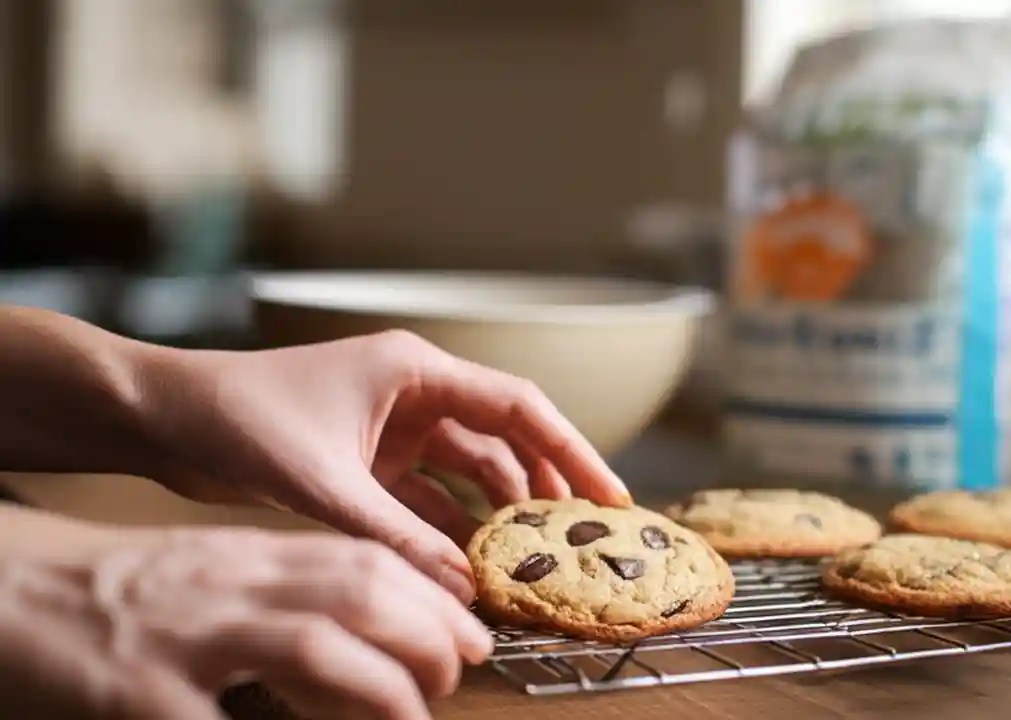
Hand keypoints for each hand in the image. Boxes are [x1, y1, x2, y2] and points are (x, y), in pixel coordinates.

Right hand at [0, 524, 490, 719]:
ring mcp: (184, 638)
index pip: (362, 559)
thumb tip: (363, 637)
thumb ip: (280, 596)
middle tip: (455, 673)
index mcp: (246, 558)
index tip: (468, 631)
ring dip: (381, 683)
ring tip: (414, 714)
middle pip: (356, 591)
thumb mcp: (209, 577)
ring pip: (313, 642)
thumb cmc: (115, 593)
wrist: (8, 588)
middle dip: (427, 633)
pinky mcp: (139, 695)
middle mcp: (227, 586)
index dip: (429, 597)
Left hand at [137, 330, 630, 601]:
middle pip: (504, 441)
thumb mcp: (325, 485)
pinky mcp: (370, 463)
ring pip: (469, 475)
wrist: (163, 418)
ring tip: (530, 562)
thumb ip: (396, 538)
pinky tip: (468, 569)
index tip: (608, 495)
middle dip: (542, 488)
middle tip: (581, 538)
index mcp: (415, 371)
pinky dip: (449, 531)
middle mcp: (414, 394)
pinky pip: (427, 499)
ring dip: (495, 516)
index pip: (518, 406)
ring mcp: (393, 429)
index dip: (571, 450)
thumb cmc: (237, 420)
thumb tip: (462, 588)